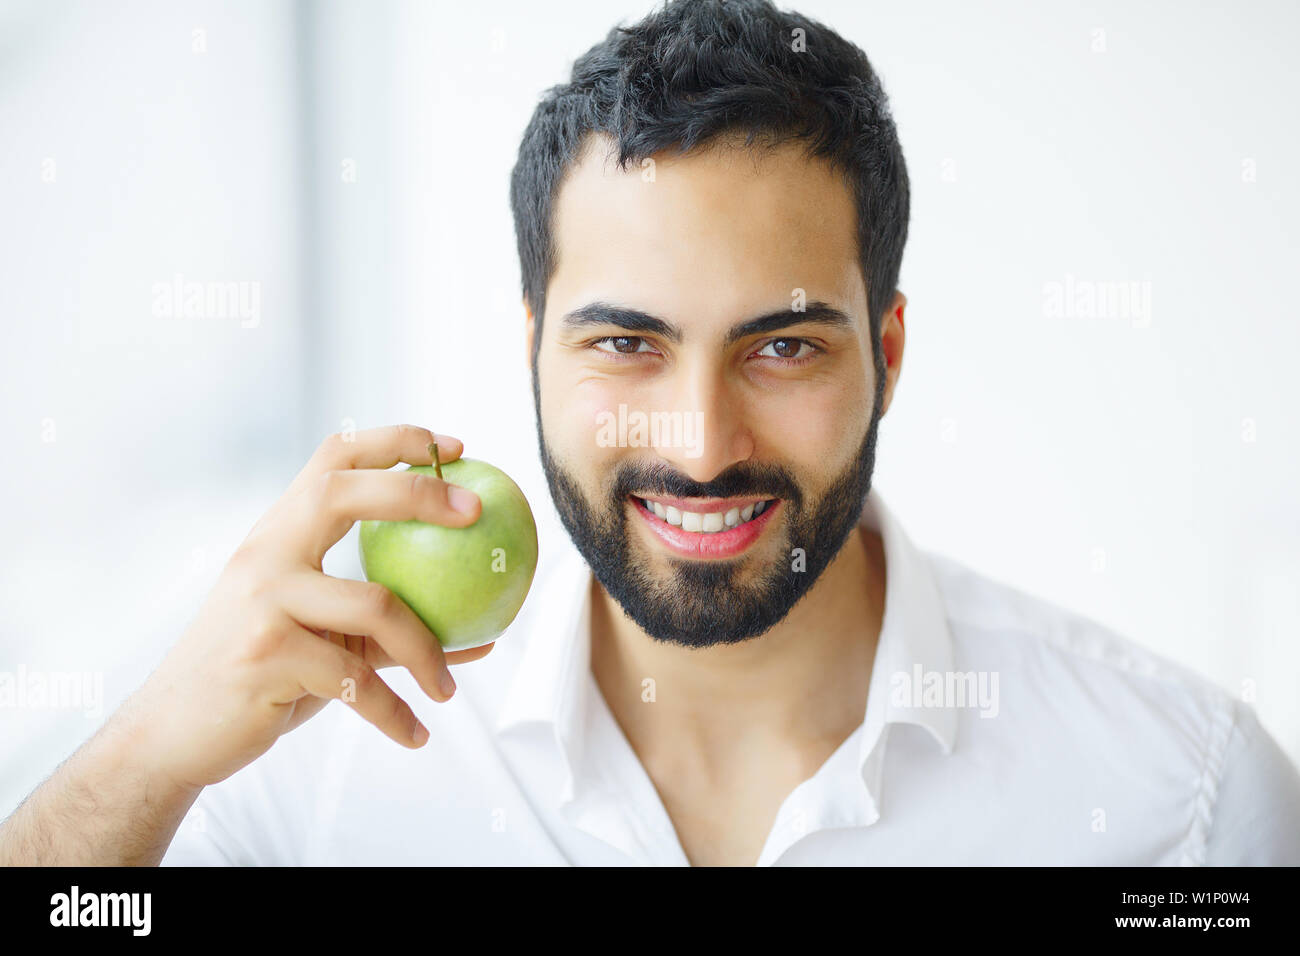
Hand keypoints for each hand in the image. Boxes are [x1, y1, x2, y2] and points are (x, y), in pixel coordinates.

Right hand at [124, 425, 490, 790]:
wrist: (175, 733)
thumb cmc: (263, 676)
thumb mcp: (325, 639)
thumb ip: (391, 629)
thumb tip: (480, 636)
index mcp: (279, 534)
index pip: (333, 460)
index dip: (395, 441)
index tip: (454, 446)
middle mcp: (265, 553)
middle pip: (343, 493)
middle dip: (416, 492)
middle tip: (478, 514)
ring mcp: (262, 600)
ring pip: (376, 604)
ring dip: (427, 652)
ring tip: (448, 691)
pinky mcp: (266, 654)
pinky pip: (356, 679)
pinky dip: (393, 713)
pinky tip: (416, 733)